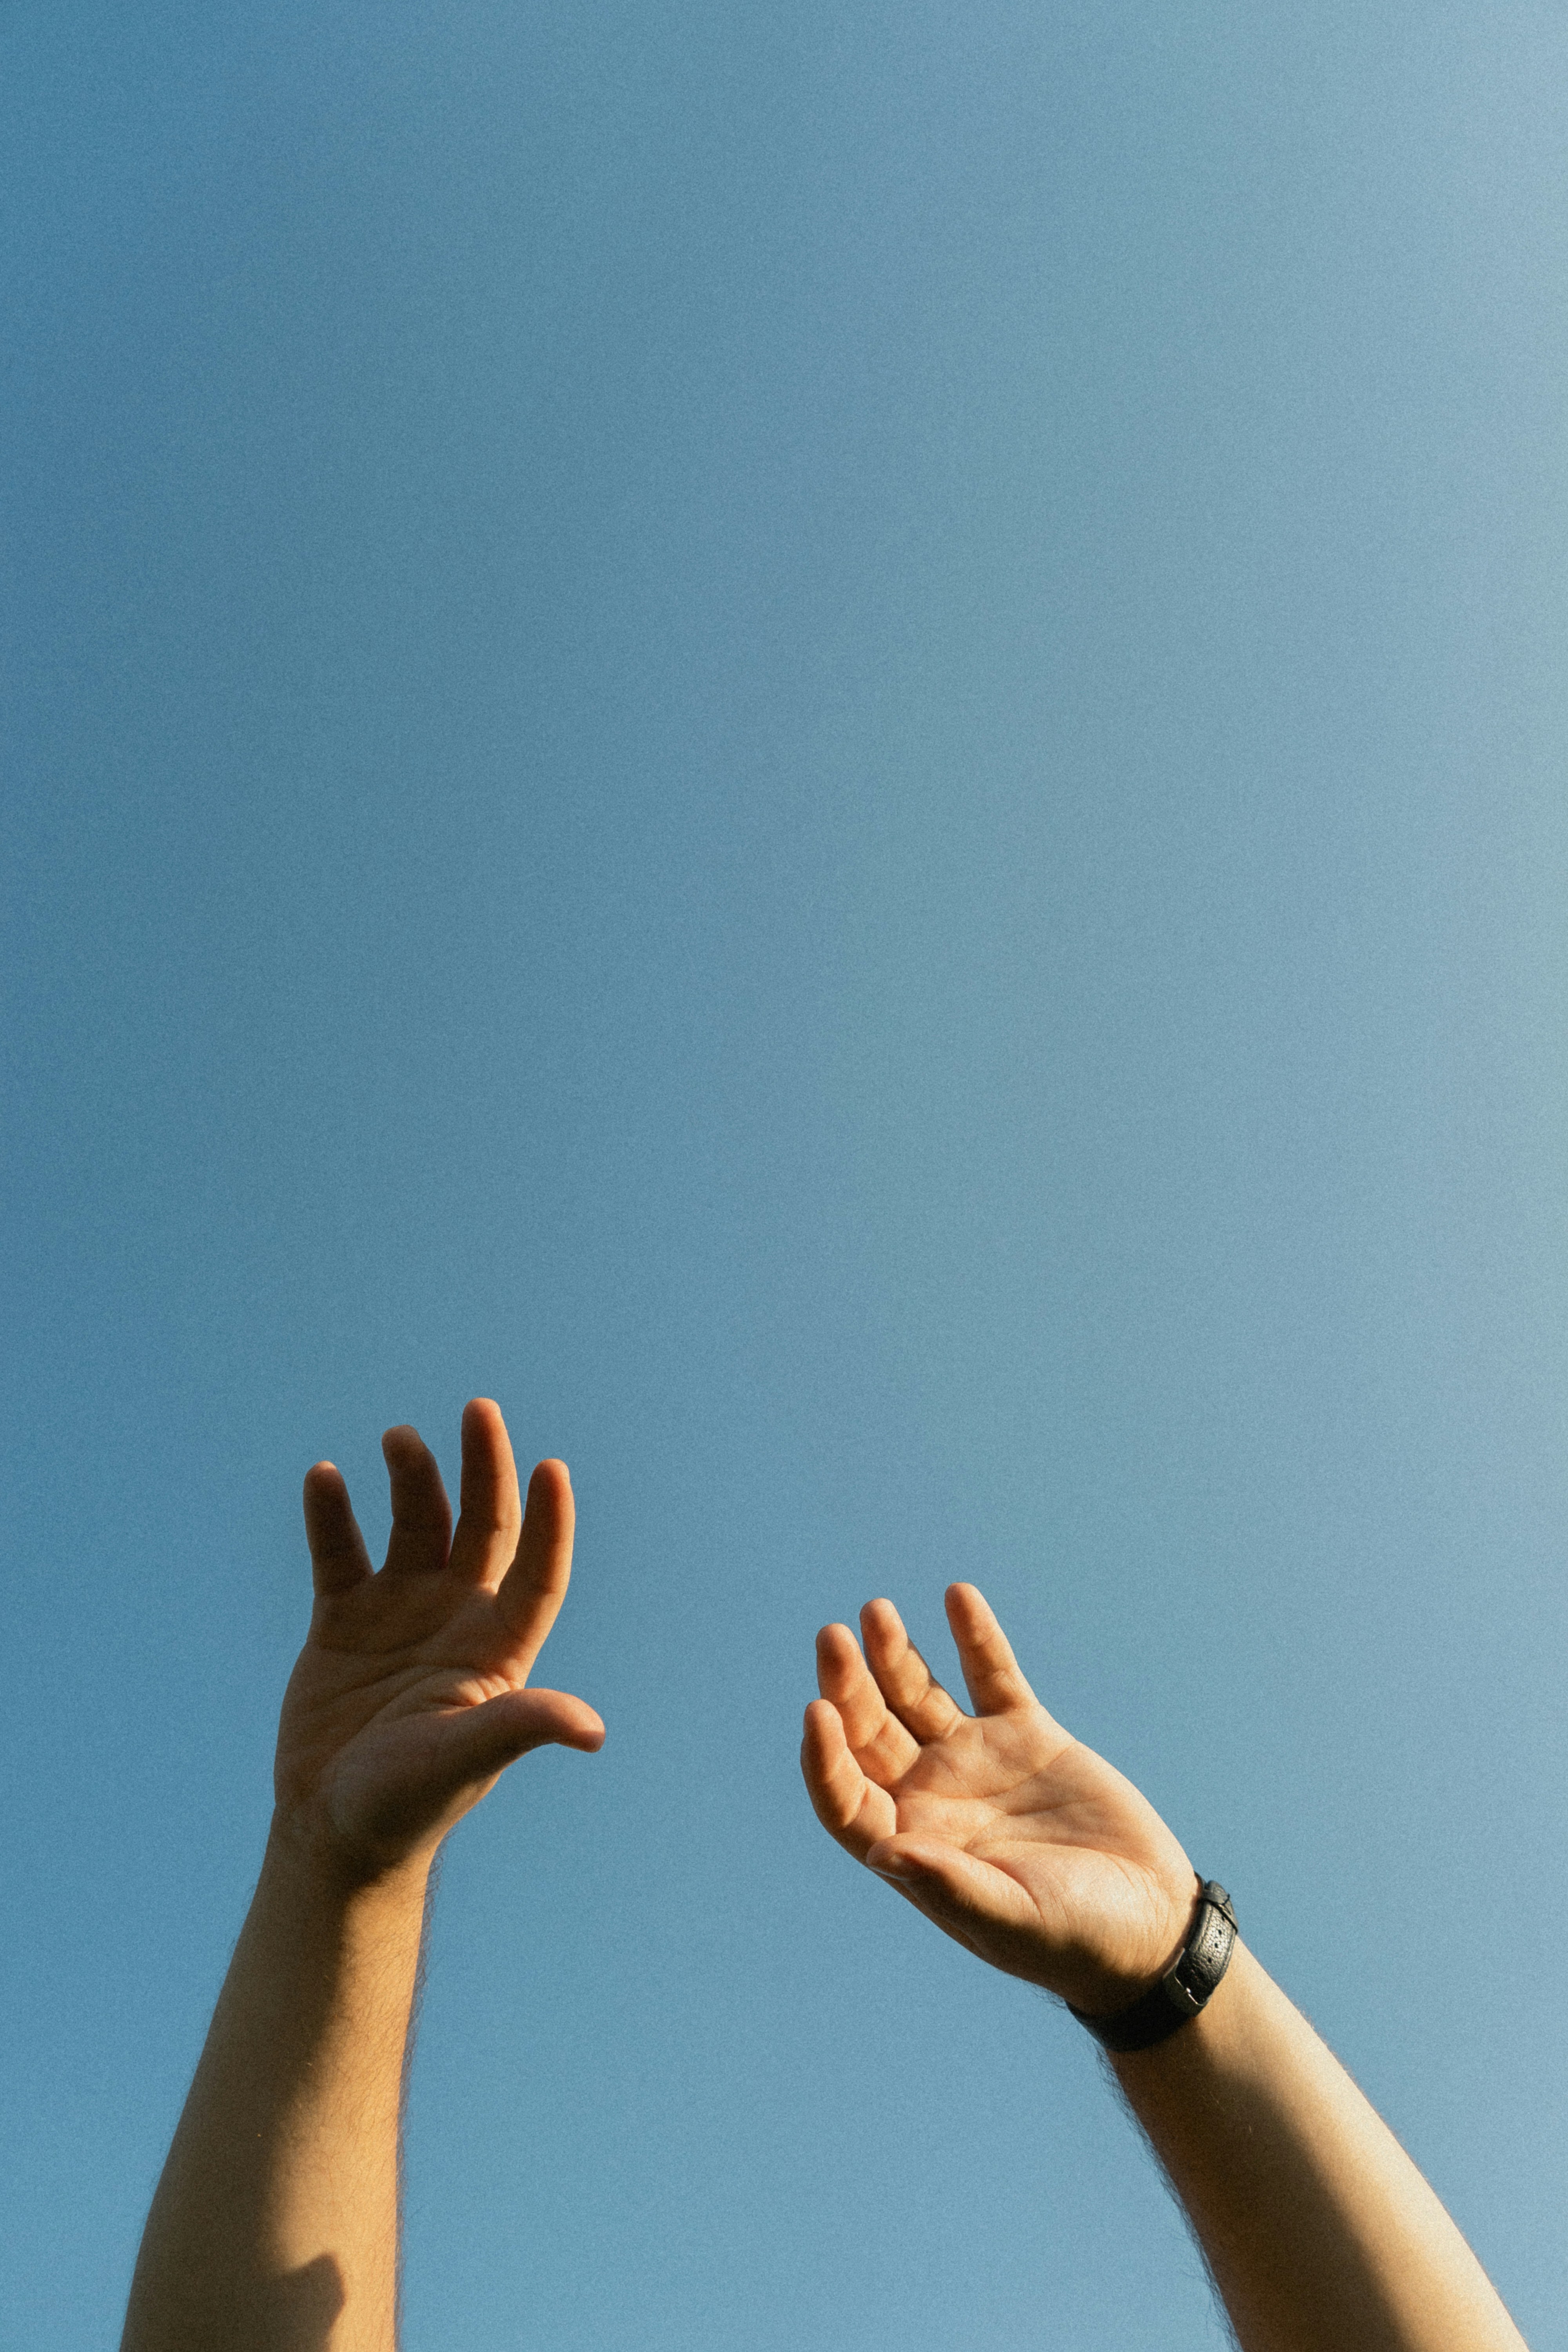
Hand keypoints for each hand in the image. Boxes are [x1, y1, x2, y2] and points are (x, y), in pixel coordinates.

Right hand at [274, 1399, 603, 1880]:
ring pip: (414, 1525)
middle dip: (484, 1470)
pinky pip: (340, 1553)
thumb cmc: (409, 1805)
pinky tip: (324, 1478)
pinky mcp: (342, 1620)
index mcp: (497, 1649)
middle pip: (481, 1528)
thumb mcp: (464, 1762)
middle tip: (480, 1411)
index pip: (536, 1572)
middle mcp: (456, 1617)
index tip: (552, 1468)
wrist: (334, 1830)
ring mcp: (399, 1612)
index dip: (550, 1523)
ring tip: (402, 1438)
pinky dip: (332, 1515)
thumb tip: (591, 1729)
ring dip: (413, 1479)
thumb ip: (517, 1728)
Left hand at [802, 1586, 1196, 2013]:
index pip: (846, 1797)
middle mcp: (933, 1797)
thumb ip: (949, 1885)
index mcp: (914, 1846)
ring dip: (894, 1654)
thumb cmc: (1072, 1939)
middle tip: (832, 1637)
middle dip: (848, 1686)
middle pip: (870, 1732)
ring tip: (875, 1611)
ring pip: (918, 1696)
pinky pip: (991, 1675)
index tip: (816, 1713)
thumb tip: (884, 1853)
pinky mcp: (1027, 1735)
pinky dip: (975, 1637)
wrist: (1146, 1922)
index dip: (824, 1759)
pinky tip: (958, 1596)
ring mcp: (977, 1760)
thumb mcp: (1009, 1918)